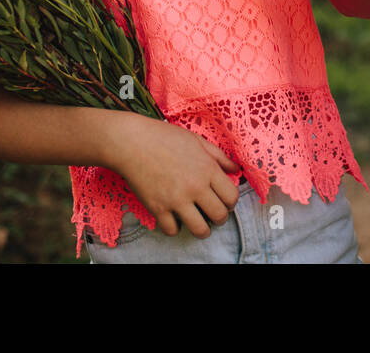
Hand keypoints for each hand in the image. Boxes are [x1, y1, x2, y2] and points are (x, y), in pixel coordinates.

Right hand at [109, 114, 241, 237]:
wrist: (133, 142)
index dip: (231, 202)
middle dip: (220, 218)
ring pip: (200, 229)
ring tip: (199, 225)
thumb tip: (236, 170)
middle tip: (214, 215)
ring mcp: (176, 199)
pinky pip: (172, 230)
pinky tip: (175, 219)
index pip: (232, 196)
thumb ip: (219, 157)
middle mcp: (195, 186)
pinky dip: (175, 228)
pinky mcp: (157, 208)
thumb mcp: (197, 141)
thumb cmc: (165, 138)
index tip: (225, 201)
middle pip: (219, 215)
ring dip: (203, 230)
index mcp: (207, 169)